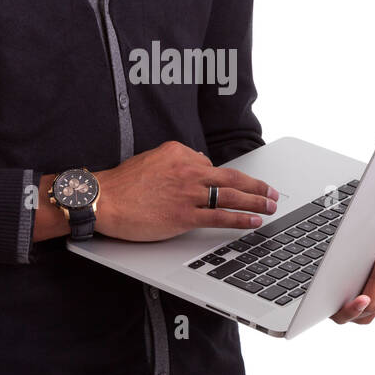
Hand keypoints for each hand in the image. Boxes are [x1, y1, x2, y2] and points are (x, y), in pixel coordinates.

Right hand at [94, 140, 278, 241]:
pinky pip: (219, 216)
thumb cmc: (121, 184)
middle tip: (271, 192)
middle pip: (231, 178)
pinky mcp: (184, 215)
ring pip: (231, 196)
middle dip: (256, 186)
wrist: (103, 199)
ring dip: (255, 202)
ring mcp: (188, 193)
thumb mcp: (150, 159)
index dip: (221, 179)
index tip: (235, 186)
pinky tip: (253, 221)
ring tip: (270, 206)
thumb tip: (193, 166)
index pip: (209, 164)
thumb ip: (173, 163)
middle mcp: (188, 170)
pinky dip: (240, 219)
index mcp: (178, 153)